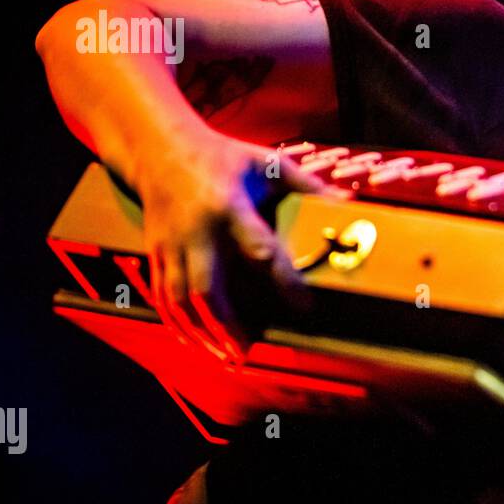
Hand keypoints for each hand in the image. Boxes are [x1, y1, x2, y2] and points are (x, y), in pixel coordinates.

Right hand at [133, 126, 342, 360]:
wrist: (160, 147)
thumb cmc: (224, 156)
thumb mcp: (266, 162)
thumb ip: (307, 184)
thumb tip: (348, 201)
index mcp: (230, 206)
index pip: (261, 251)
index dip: (284, 281)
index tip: (306, 306)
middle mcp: (198, 229)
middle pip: (209, 287)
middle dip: (227, 324)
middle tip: (248, 351)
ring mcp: (172, 242)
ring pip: (181, 298)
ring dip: (201, 332)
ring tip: (225, 356)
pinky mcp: (155, 250)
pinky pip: (162, 295)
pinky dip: (176, 322)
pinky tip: (193, 341)